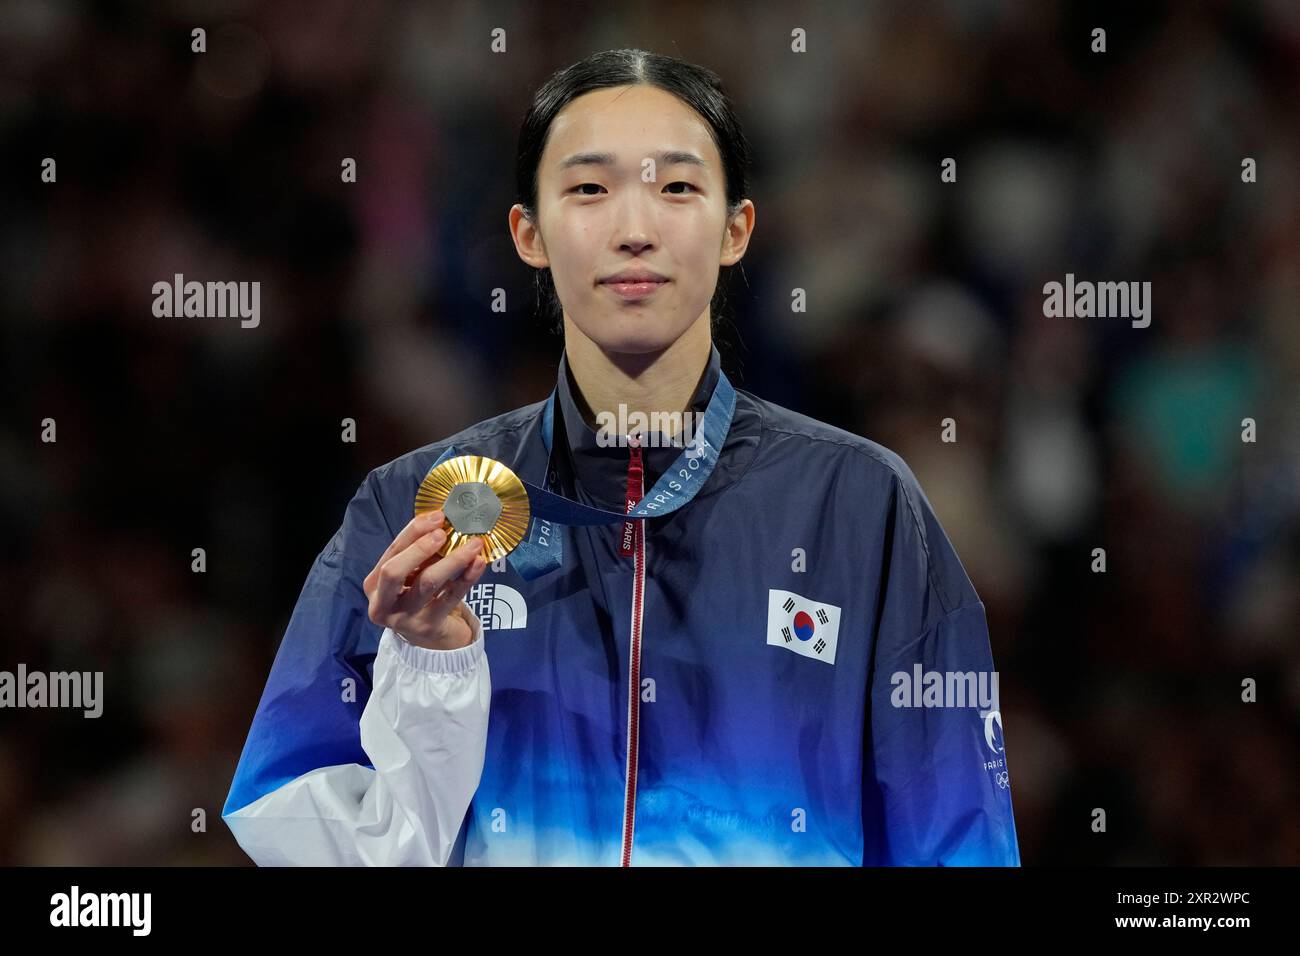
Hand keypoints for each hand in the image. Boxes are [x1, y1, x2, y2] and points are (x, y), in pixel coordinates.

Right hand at [364, 510, 487, 649]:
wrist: (431, 639)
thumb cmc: (418, 597)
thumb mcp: (411, 575)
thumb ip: (419, 553)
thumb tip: (442, 522)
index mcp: (373, 584)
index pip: (391, 553)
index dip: (413, 532)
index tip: (436, 516)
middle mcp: (382, 603)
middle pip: (394, 571)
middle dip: (418, 549)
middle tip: (443, 533)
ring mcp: (404, 618)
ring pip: (427, 584)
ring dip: (452, 560)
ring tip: (473, 544)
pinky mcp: (429, 627)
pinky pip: (451, 598)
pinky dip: (467, 578)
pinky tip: (478, 563)